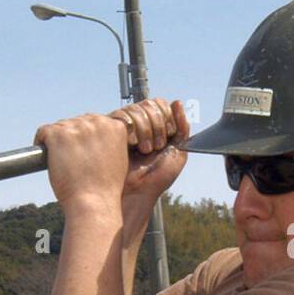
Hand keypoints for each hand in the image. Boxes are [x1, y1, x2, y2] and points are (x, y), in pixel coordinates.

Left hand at [34, 112, 131, 220]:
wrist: (93, 203)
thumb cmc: (104, 189)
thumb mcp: (117, 160)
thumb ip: (108, 144)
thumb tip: (93, 140)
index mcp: (115, 126)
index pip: (93, 122)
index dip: (84, 138)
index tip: (81, 153)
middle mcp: (98, 122)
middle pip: (75, 122)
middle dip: (70, 139)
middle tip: (69, 161)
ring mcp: (78, 127)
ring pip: (59, 128)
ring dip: (57, 143)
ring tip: (61, 163)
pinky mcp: (58, 135)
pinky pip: (43, 132)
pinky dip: (40, 142)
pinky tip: (46, 158)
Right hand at [110, 98, 188, 214]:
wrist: (136, 192)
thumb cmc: (156, 178)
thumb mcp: (179, 152)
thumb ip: (182, 127)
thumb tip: (177, 102)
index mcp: (156, 127)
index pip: (161, 104)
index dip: (166, 117)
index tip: (167, 138)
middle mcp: (140, 125)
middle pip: (149, 103)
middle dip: (157, 125)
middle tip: (155, 147)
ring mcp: (125, 128)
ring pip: (136, 109)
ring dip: (145, 130)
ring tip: (143, 150)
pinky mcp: (111, 132)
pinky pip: (122, 116)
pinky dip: (132, 130)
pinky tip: (132, 145)